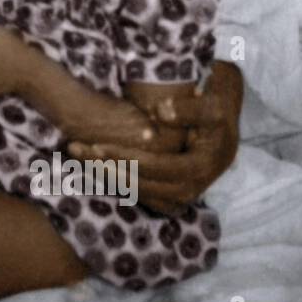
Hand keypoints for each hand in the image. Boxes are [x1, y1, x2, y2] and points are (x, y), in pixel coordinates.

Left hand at [69, 73, 240, 215]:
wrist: (225, 121)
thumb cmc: (216, 106)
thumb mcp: (210, 104)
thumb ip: (188, 108)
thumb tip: (161, 110)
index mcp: (203, 166)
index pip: (158, 168)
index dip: (127, 158)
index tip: (98, 146)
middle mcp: (193, 187)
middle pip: (143, 185)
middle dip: (107, 170)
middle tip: (77, 151)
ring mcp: (182, 196)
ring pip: (137, 193)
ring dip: (105, 177)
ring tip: (77, 157)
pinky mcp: (171, 197)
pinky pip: (138, 195)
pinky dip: (113, 182)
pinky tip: (90, 166)